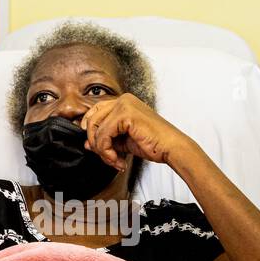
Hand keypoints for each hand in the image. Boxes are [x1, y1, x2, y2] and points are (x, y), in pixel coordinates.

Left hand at [80, 93, 194, 169]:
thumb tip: (87, 144)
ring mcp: (124, 105)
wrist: (172, 149)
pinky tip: (119, 161)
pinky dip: (107, 151)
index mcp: (124, 101)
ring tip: (115, 161)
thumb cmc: (153, 144)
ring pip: (96, 129)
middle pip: (92, 120)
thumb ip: (107, 139)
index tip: (92, 145)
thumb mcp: (124, 140)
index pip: (95, 111)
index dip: (89, 128)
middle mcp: (123, 99)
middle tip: (107, 158)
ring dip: (102, 151)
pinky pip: (104, 135)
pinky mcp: (125, 114)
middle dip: (96, 143)